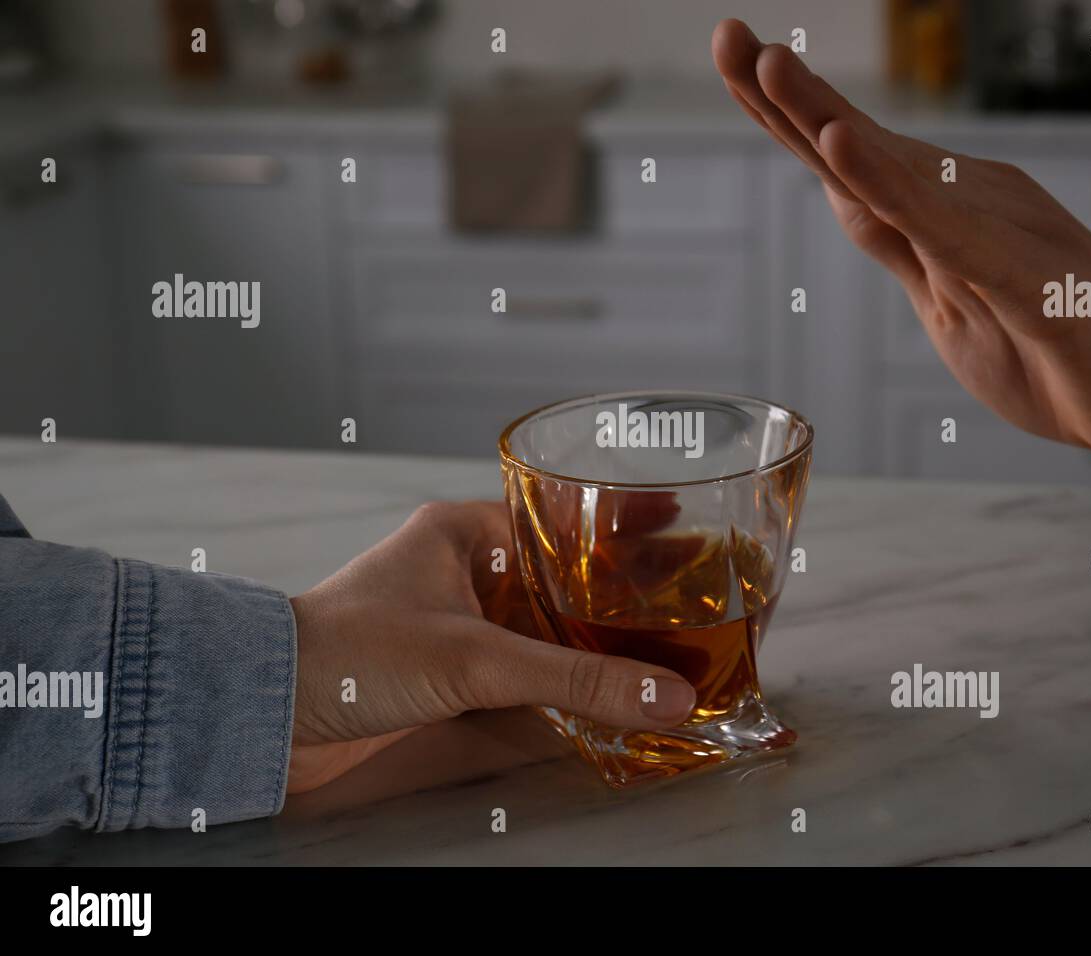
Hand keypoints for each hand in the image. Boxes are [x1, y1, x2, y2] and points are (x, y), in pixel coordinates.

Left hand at [286, 501, 695, 792]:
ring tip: (659, 638)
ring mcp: (453, 625)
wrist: (268, 715)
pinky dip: (559, 677)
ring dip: (590, 635)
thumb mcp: (475, 658)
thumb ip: (575, 678)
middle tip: (682, 585)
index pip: (556, 516)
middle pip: (557, 574)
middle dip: (615, 583)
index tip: (670, 513)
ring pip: (540, 625)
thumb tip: (664, 693)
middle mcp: (460, 573)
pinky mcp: (444, 674)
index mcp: (461, 533)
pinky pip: (519, 669)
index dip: (613, 519)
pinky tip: (600, 688)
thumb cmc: (349, 653)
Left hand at [712, 19, 1090, 494]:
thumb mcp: (951, 304)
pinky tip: (849, 153)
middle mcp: (968, 204)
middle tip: (726, 35)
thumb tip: (843, 198)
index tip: (733, 60)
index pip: (846, 162)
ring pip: (896, 173)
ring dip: (828, 119)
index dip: (784, 114)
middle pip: (859, 148)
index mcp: (942, 214)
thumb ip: (900, 246)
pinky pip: (951, 232)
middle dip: (785, 93)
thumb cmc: (1061, 354)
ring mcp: (999, 236)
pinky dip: (897, 192)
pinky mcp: (1030, 280)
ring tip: (770, 66)